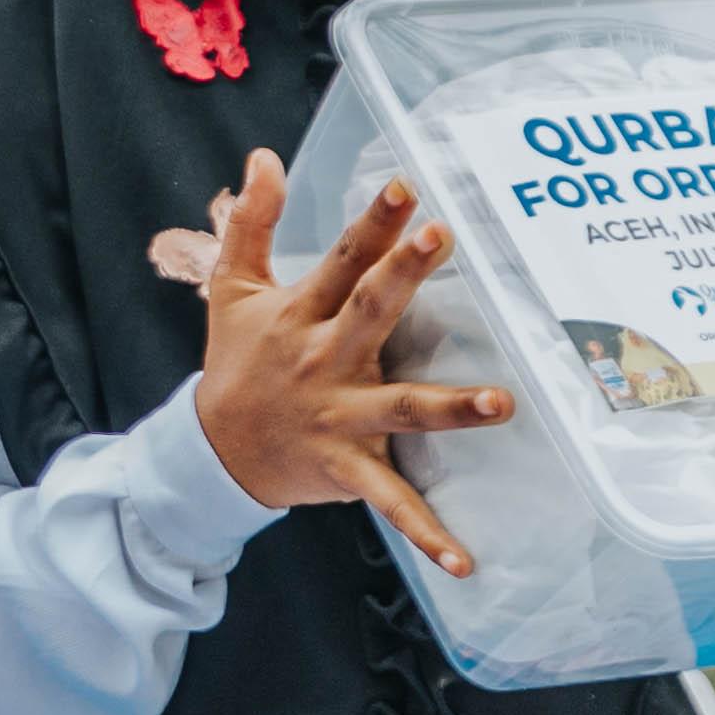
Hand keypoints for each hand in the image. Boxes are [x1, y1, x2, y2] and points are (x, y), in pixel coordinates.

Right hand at [189, 152, 510, 574]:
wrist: (211, 451)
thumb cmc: (236, 363)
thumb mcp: (232, 290)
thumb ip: (252, 222)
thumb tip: (265, 155)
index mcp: (299, 316)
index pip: (339, 260)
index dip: (371, 223)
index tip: (406, 184)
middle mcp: (320, 362)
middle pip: (367, 313)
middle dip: (402, 276)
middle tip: (442, 238)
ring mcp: (336, 418)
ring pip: (400, 408)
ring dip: (450, 407)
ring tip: (503, 401)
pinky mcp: (347, 469)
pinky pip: (392, 504)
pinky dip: (427, 534)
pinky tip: (467, 559)